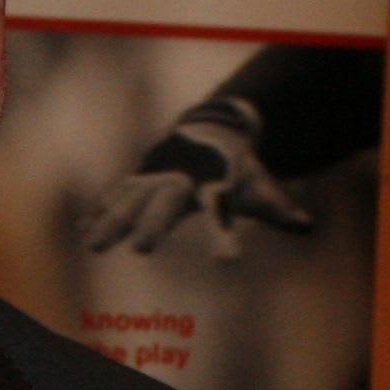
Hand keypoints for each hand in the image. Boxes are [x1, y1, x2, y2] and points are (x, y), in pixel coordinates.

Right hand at [80, 115, 314, 254]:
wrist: (210, 127)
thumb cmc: (236, 167)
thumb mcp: (259, 186)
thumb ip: (277, 209)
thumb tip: (307, 226)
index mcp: (214, 185)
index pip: (220, 214)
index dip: (223, 238)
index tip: (227, 262)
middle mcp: (181, 180)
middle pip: (165, 204)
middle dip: (152, 224)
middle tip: (142, 249)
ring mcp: (155, 176)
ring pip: (131, 198)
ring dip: (111, 220)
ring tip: (93, 245)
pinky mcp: (139, 178)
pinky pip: (117, 194)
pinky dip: (100, 209)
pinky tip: (83, 228)